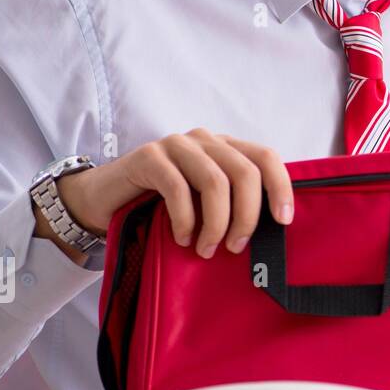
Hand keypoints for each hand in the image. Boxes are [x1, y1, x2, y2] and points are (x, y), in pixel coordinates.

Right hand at [47, 129, 294, 259]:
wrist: (105, 198)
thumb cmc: (162, 204)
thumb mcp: (203, 202)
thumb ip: (231, 203)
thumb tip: (270, 233)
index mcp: (226, 147)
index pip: (266, 157)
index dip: (280, 187)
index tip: (284, 221)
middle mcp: (206, 140)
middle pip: (244, 172)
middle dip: (247, 215)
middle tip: (236, 247)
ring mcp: (177, 145)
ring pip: (215, 182)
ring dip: (216, 223)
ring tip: (208, 249)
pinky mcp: (150, 156)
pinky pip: (178, 189)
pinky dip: (185, 220)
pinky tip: (182, 238)